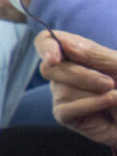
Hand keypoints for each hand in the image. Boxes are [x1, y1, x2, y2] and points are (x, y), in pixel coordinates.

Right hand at [39, 29, 116, 148]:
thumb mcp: (116, 64)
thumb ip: (92, 54)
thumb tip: (64, 45)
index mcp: (74, 52)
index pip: (46, 41)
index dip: (46, 47)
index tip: (54, 60)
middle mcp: (63, 71)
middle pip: (49, 68)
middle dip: (80, 76)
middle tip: (110, 83)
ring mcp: (61, 93)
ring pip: (62, 90)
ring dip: (95, 94)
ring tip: (115, 97)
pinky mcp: (63, 114)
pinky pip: (66, 109)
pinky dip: (92, 105)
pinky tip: (108, 104)